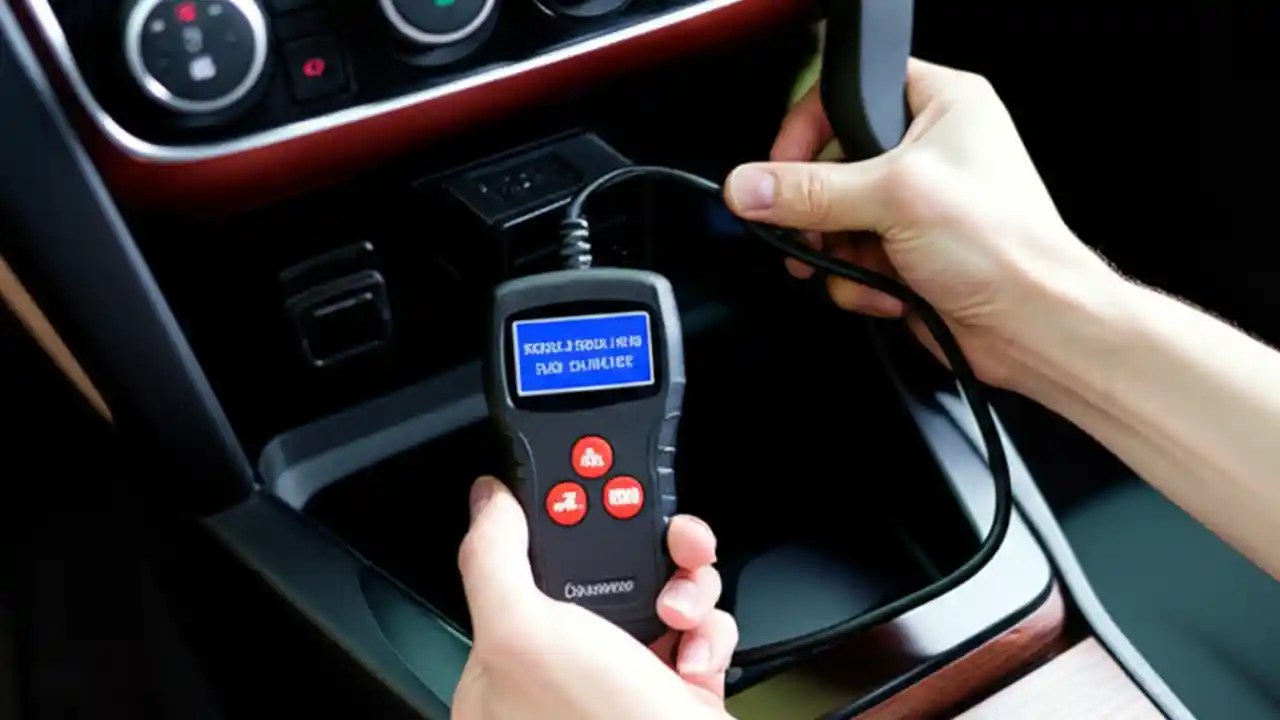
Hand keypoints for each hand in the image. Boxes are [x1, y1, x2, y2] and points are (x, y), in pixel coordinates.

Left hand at [453, 477, 736, 719]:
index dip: (552, 528)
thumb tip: (486, 501)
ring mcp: (618, 683)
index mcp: (501, 666)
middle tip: (659, 541)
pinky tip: (697, 651)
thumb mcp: (524, 633)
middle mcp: (558, 676)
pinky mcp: (673, 689)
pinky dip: (708, 627)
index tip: (582, 498)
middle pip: (596, 571)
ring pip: (651, 590)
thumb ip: (493, 558)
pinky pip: (695, 625)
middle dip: (636, 550)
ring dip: (682, 585)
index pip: (518, 569)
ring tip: (681, 608)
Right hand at [724, 58, 1121, 390]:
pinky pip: (848, 258)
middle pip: (830, 163)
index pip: (847, 93)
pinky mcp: (905, 252)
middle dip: (817, 207)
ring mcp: (915, 206)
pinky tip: (885, 288)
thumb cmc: (1006, 247)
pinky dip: (856, 280)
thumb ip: (811, 191)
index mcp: (941, 105)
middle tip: (808, 226)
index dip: (808, 128)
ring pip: (832, 218)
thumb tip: (750, 187)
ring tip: (851, 265)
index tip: (782, 166)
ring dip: (834, 251)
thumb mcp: (894, 198)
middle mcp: (928, 150)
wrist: (1032, 326)